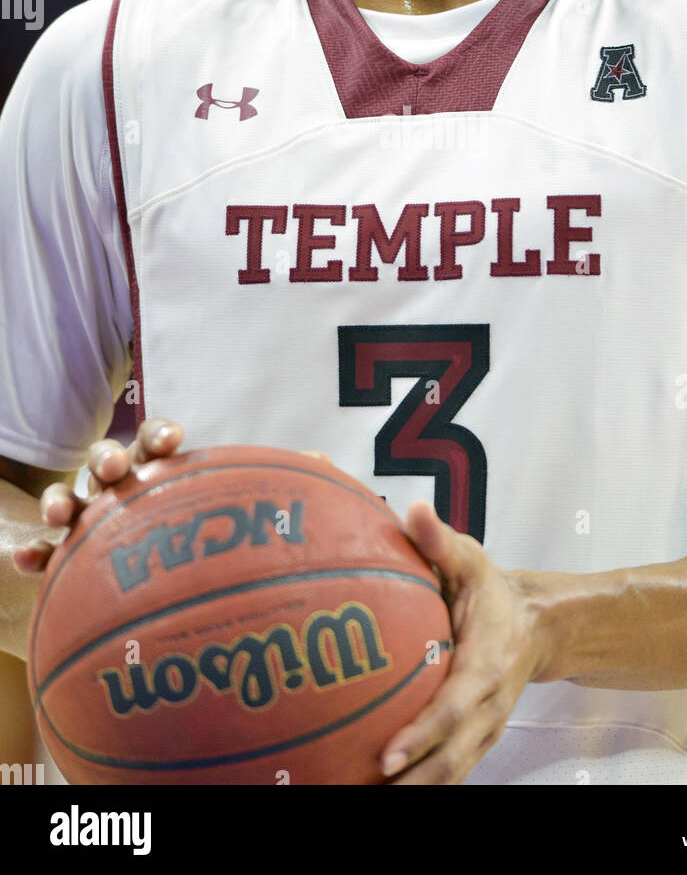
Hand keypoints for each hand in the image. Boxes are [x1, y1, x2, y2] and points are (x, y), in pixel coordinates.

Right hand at [12, 425, 333, 575]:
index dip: (160, 435)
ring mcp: (88, 519)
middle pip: (109, 461)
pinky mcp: (62, 557)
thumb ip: (269, 489)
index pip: (157, 440)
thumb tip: (326, 463)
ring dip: (62, 499)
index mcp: (160, 470)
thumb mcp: (228, 512)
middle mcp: (121, 488)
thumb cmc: (193, 534)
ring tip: (61, 511)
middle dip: (108, 458)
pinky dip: (33, 553)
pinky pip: (43, 554)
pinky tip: (25, 560)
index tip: (172, 442)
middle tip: (115, 470)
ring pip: (69, 499)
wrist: (140, 580)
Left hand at [380, 501, 548, 784]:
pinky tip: (376, 791)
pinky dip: (419, 786)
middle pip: (452, 761)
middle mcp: (488, 707)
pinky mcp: (475, 740)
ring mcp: (485, 730)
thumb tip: (414, 509)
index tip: (386, 758)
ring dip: (414, 792)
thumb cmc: (492, 591)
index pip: (454, 710)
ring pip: (451, 774)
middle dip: (413, 784)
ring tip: (360, 799)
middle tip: (365, 790)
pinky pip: (449, 772)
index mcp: (486, 666)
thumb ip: (440, 540)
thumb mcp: (470, 559)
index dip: (422, 736)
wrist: (537, 625)